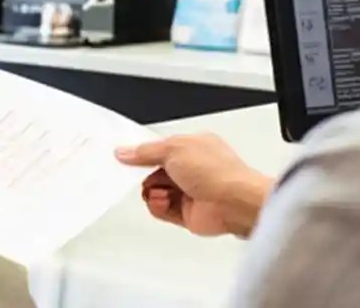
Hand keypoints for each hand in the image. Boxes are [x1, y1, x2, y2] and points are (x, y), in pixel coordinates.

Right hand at [115, 133, 272, 238]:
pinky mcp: (187, 213)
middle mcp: (192, 169)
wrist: (234, 203)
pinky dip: (158, 206)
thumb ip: (146, 152)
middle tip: (137, 174)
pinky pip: (161, 210)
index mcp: (193, 146)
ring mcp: (190, 191)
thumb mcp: (173, 149)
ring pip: (156, 192)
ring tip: (159, 190)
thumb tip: (126, 152)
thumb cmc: (217, 171)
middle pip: (155, 171)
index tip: (126, 157)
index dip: (143, 152)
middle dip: (145, 174)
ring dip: (152, 192)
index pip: (161, 148)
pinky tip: (163, 201)